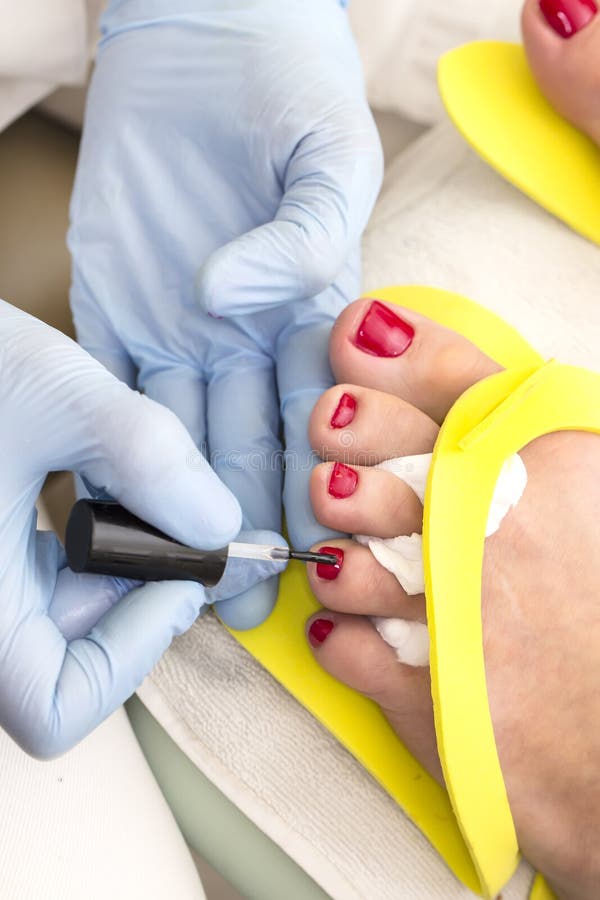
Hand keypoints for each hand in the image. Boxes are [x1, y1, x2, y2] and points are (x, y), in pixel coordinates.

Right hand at [0, 301, 283, 756]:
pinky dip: (84, 551)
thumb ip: (144, 455)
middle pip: (64, 661)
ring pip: (54, 620)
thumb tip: (218, 524)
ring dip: (116, 569)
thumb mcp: (51, 391)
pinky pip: (36, 583)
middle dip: (137, 596)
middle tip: (182, 527)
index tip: (177, 579)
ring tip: (132, 493)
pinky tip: (97, 489)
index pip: (52, 708)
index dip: (130, 658)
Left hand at [68, 0, 382, 626]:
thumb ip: (306, 236)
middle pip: (247, 444)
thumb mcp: (330, 157)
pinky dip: (114, 449)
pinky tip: (118, 502)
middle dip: (245, 521)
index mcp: (309, 313)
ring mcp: (176, 328)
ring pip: (178, 436)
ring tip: (181, 574)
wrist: (208, 37)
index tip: (309, 551)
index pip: (315, 418)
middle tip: (244, 598)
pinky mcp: (114, 307)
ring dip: (179, 505)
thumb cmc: (292, 90)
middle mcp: (243, 336)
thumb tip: (229, 299)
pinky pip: (113, 389)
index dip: (315, 485)